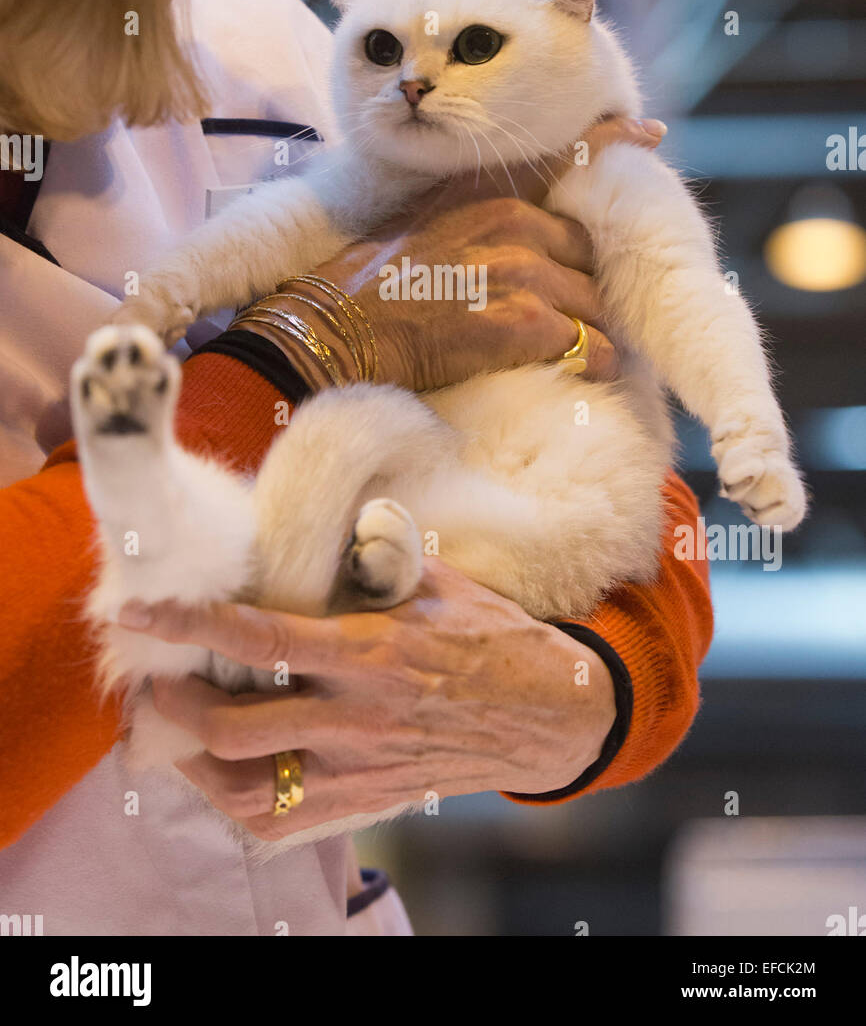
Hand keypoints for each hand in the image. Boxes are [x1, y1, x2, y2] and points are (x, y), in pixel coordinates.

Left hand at [123, 559, 615, 841]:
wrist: (550, 716)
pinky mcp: (366, 801)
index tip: (142, 611)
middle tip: (155, 675)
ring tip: (174, 728)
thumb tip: (326, 520)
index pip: (261, 640)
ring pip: (245, 789)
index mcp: (373, 651)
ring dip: (193, 761)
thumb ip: (377, 556)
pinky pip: (280, 821)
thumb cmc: (495, 639)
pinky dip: (236, 799)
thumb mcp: (441, 581)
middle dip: (174, 703)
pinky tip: (224, 769)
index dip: (192, 624)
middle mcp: (358, 717)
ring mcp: (359, 769)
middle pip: (234, 728)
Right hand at [247, 115, 666, 393]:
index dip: (615, 140)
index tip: (650, 133)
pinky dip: (592, 363)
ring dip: (593, 328)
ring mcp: (519, 271)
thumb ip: (477, 208)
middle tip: (576, 309)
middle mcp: (511, 222)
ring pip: (595, 302)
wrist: (336, 331)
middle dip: (587, 281)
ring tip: (581, 347)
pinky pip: (588, 346)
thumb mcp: (424, 218)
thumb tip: (525, 220)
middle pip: (589, 251)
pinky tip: (583, 372)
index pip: (565, 155)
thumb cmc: (374, 284)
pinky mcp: (521, 324)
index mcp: (486, 190)